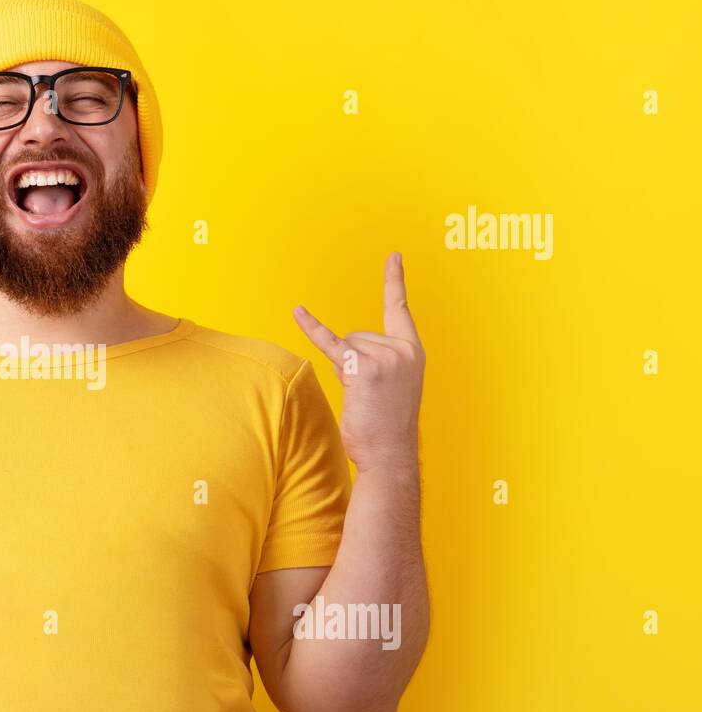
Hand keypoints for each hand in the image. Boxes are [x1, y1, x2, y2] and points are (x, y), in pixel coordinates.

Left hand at [292, 252, 424, 473]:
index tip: (393, 256)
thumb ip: (375, 359)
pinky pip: (330, 344)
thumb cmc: (386, 425)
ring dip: (345, 371)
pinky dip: (312, 328)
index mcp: (413, 352)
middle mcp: (403, 350)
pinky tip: (298, 312)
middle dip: (353, 361)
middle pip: (358, 334)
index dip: (395, 281)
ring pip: (345, 345)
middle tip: (368, 394)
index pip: (400, 309)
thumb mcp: (390, 384)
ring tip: (363, 397)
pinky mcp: (362, 369)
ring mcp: (384, 358)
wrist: (389, 454)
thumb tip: (343, 350)